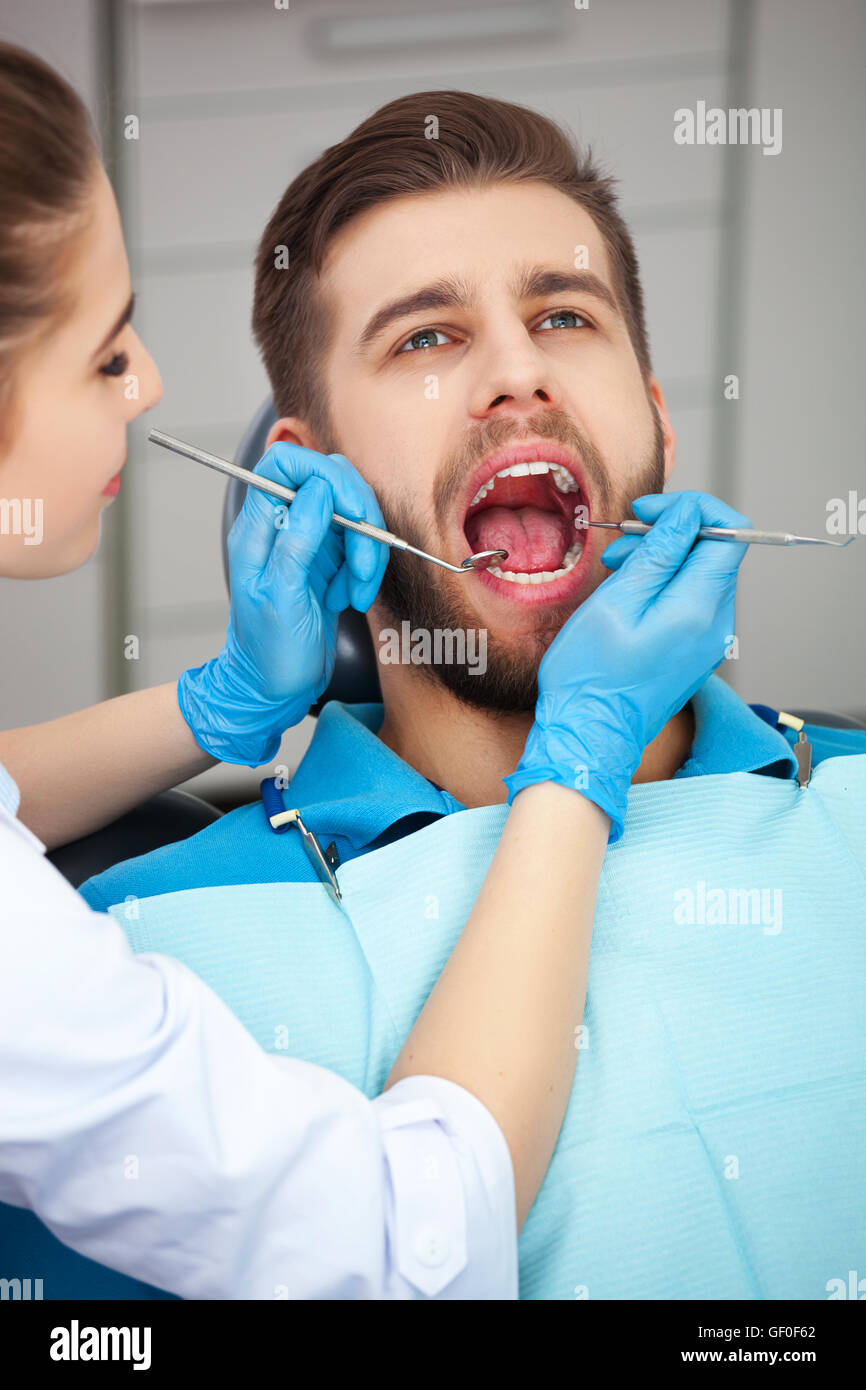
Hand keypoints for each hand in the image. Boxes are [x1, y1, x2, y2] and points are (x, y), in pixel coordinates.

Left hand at [178, 443, 388, 765]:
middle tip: (364, 567)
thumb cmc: (268, 652)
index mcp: (259, 528)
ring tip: (356, 593)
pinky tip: (350, 598)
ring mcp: (307, 542)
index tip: (350, 511)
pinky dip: (365, 569)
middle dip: (359, 520)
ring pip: (352, 514)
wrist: (273, 689)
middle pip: (330, 482)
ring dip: (367, 553)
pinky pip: (359, 544)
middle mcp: (282, 526)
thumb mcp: (281, 598)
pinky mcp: (328, 561)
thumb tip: (317, 491)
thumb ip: (296, 541)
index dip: (322, 474)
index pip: (285, 463)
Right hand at [503, 490, 751, 840]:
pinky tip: (628, 592)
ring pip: (700, 573)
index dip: (692, 509)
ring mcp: (709, 639)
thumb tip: (687, 515)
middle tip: (621, 542)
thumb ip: (658, 554)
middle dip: (670, 533)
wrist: (589, 735)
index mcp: (699, 608)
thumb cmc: (591, 676)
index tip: (650, 509)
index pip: (730, 532)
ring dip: (662, 558)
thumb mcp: (616, 602)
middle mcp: (716, 623)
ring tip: (617, 567)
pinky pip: (690, 600)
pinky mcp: (695, 650)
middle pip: (714, 551)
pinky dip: (663, 584)